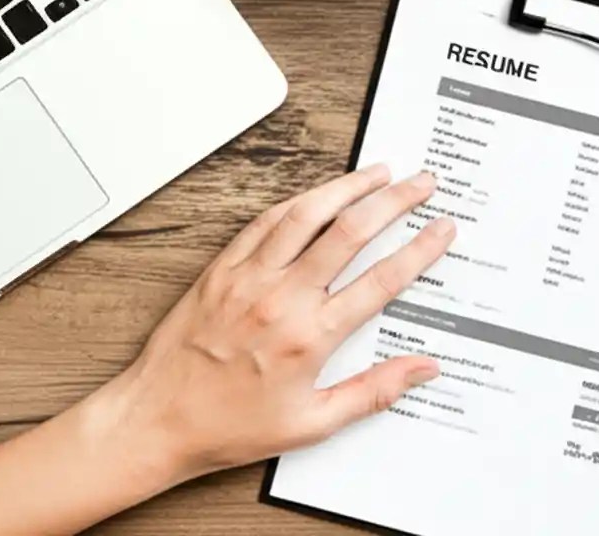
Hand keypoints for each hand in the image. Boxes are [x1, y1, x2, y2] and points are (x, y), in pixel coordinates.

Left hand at [91, 164, 454, 484]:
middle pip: (351, 232)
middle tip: (421, 183)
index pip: (382, 280)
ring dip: (348, 187)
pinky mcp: (221, 269)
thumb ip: (373, 392)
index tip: (442, 229)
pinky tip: (317, 193)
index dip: (421, 249)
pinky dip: (296, 202)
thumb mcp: (312, 424)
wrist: (156, 420)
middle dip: (395, 202)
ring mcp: (249, 278)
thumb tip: (422, 369)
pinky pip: (264, 222)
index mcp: (310, 337)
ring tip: (378, 172)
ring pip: (307, 214)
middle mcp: (282, 299)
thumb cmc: (228, 426)